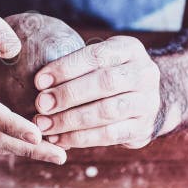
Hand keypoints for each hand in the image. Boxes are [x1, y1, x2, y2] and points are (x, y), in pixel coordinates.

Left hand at [31, 36, 161, 149]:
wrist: (143, 100)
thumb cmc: (107, 75)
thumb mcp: (99, 61)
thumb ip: (74, 67)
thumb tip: (40, 83)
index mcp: (129, 49)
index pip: (96, 55)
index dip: (66, 68)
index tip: (39, 81)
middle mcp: (144, 74)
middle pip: (104, 83)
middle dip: (68, 94)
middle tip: (41, 104)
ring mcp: (147, 102)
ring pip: (106, 111)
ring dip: (70, 120)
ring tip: (45, 125)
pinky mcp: (142, 129)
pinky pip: (109, 135)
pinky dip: (80, 138)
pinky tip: (59, 138)